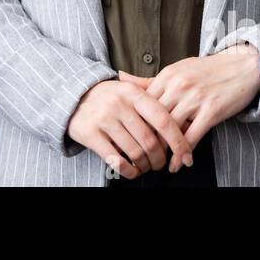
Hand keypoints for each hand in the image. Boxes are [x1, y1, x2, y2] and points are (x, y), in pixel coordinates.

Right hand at [67, 76, 194, 178]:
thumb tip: (182, 113)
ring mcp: (104, 119)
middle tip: (161, 164)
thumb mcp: (128, 88)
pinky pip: (116, 160)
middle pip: (150, 140)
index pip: (163, 120)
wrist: (72, 96)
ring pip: (135, 152)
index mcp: (133, 93)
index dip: (178, 141)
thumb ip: (153, 96)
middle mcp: (119, 104)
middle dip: (160, 159)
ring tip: (146, 166)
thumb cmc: (108, 96)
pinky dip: (128, 170)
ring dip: (145, 166)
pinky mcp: (91, 134)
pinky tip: (132, 170)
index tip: (186, 155)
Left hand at [119, 43, 259, 150]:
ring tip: (158, 162)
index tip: (131, 136)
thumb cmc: (207, 70)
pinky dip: (183, 152)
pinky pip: (192, 136)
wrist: (242, 66)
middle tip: (141, 154)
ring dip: (164, 150)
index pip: (143, 103)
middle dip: (147, 138)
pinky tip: (179, 162)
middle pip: (154, 118)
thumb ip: (150, 80)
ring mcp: (195, 99)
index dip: (136, 122)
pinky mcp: (211, 111)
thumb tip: (121, 78)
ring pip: (171, 129)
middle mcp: (178, 86)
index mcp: (167, 75)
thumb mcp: (177, 70)